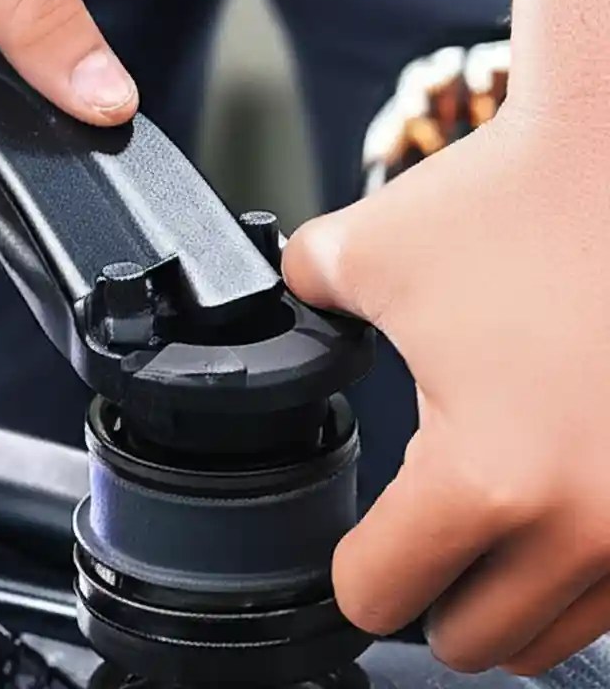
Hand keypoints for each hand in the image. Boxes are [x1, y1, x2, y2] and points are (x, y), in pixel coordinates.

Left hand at [283, 99, 609, 674]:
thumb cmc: (510, 198)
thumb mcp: (361, 255)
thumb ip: (295, 307)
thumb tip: (263, 319)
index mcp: (486, 481)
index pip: (378, 599)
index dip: (350, 568)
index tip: (355, 537)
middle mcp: (586, 526)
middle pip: (470, 641)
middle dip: (432, 592)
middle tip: (423, 531)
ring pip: (551, 633)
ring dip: (508, 591)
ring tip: (491, 515)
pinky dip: (576, 567)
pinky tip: (555, 499)